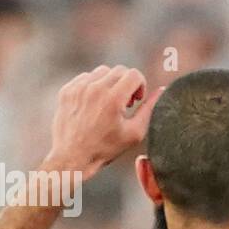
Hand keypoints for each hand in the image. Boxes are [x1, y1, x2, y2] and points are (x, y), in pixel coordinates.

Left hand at [45, 65, 162, 179]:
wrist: (72, 157)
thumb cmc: (105, 149)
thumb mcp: (134, 132)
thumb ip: (150, 109)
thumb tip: (161, 91)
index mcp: (113, 98)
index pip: (134, 74)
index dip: (141, 85)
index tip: (136, 99)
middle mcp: (94, 89)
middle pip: (119, 70)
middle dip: (127, 84)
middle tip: (125, 103)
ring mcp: (78, 88)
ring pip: (102, 71)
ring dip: (110, 83)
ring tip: (109, 103)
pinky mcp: (67, 90)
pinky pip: (86, 78)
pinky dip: (94, 86)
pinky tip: (95, 104)